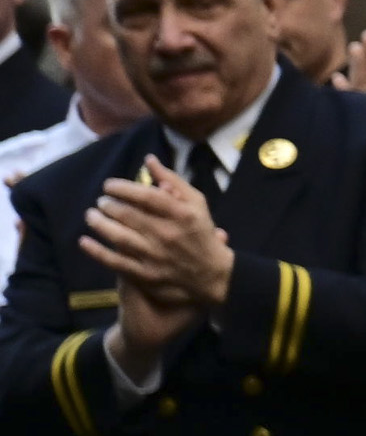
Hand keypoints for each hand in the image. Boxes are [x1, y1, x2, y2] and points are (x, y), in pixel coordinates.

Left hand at [82, 165, 233, 324]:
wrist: (212, 276)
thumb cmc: (201, 234)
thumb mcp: (197, 203)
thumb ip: (174, 181)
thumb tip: (149, 160)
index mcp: (182, 214)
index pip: (145, 195)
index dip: (122, 188)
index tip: (109, 186)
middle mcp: (167, 234)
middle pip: (128, 215)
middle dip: (108, 204)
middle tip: (102, 202)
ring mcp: (155, 256)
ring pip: (118, 236)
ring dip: (99, 223)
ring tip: (91, 215)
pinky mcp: (146, 275)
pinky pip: (115, 262)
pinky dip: (96, 251)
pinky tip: (84, 241)